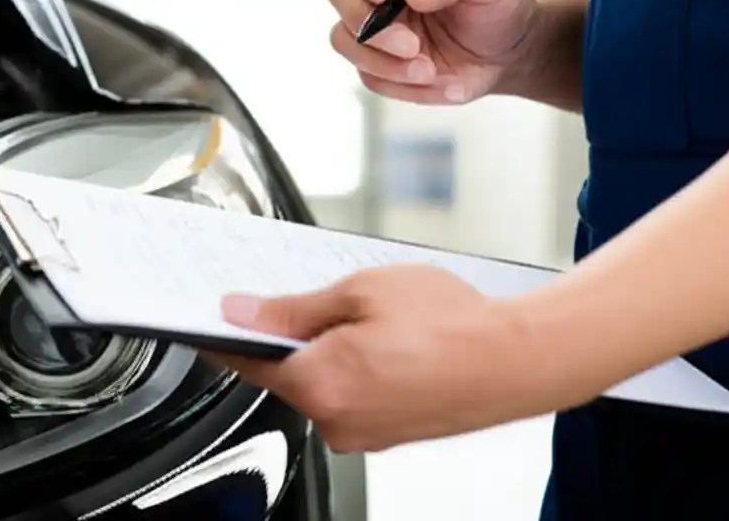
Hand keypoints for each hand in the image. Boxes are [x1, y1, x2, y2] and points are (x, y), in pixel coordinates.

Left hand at [207, 266, 570, 452]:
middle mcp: (334, 421)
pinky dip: (355, 373)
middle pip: (285, 373)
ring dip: (329, 355)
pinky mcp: (384, 436)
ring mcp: (361, 435)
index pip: (246, 361)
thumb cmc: (451, 323)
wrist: (517, 361)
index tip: (210, 319)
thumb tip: (241, 313)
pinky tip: (388, 347)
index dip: (226, 335)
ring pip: (320, 386)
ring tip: (375, 323)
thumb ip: (292, 308)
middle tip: (329, 302)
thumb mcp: (361, 291)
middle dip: (294, 337)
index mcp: (319, 384)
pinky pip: (350, 399)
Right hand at [328, 0, 540, 103]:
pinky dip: (400, 85)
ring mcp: (374, 24)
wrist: (510, 51)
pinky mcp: (379, 61)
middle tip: (409, 44)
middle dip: (368, 24)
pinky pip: (369, 76)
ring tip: (427, 69)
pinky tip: (435, 80)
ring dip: (382, 62)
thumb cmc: (499, 2)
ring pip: (344, 39)